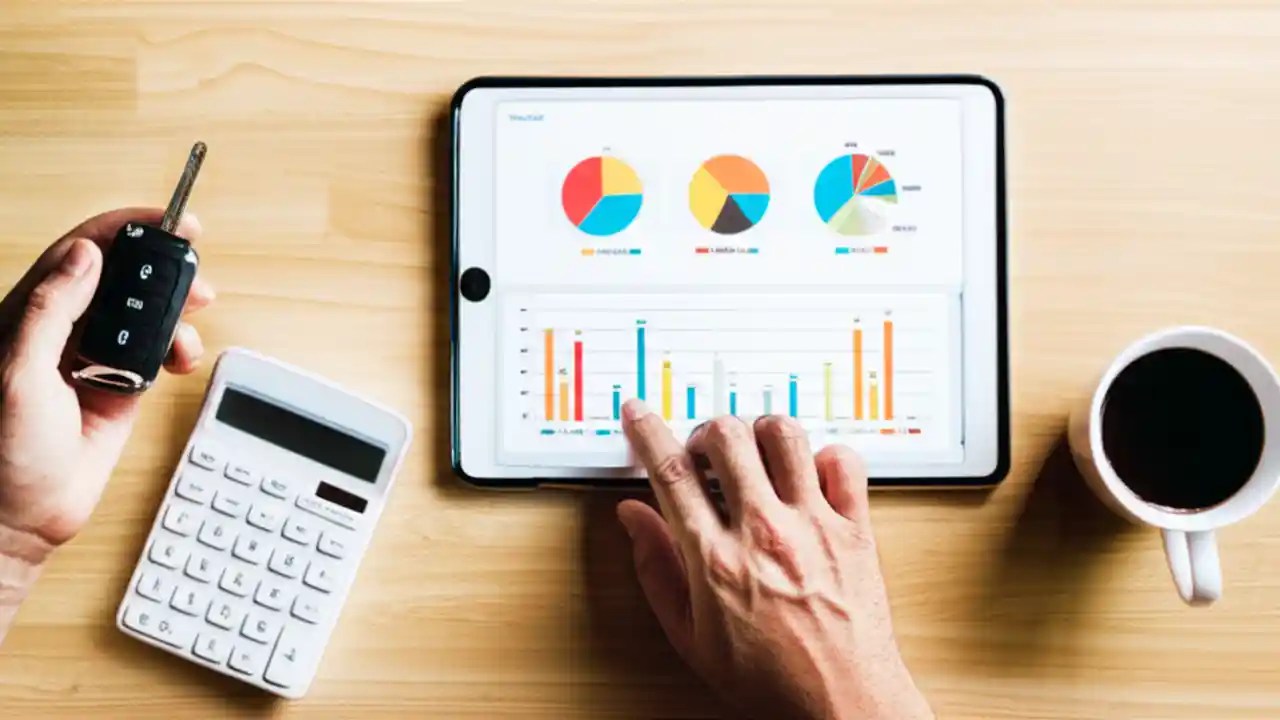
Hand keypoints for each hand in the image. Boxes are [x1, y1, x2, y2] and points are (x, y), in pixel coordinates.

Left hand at [0, 208, 212, 553]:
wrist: (21, 517)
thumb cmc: (4, 453)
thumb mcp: (19, 373)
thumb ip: (51, 309)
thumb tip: (87, 255)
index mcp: (30, 314)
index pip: (82, 252)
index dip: (123, 228)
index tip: (163, 220)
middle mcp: (64, 330)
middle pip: (123, 276)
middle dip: (163, 265)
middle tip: (194, 264)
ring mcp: (95, 357)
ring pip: (147, 313)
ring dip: (176, 309)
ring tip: (195, 313)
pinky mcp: (121, 386)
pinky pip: (158, 352)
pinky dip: (178, 348)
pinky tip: (180, 358)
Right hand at [617, 401, 933, 719]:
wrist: (843, 705)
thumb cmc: (770, 683)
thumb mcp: (691, 637)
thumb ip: (657, 570)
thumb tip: (634, 519)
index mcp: (715, 560)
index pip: (670, 472)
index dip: (647, 432)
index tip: (638, 414)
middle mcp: (764, 532)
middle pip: (726, 437)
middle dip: (705, 431)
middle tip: (704, 450)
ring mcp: (814, 525)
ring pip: (784, 434)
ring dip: (759, 432)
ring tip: (754, 453)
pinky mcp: (856, 528)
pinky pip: (843, 461)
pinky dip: (823, 456)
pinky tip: (808, 476)